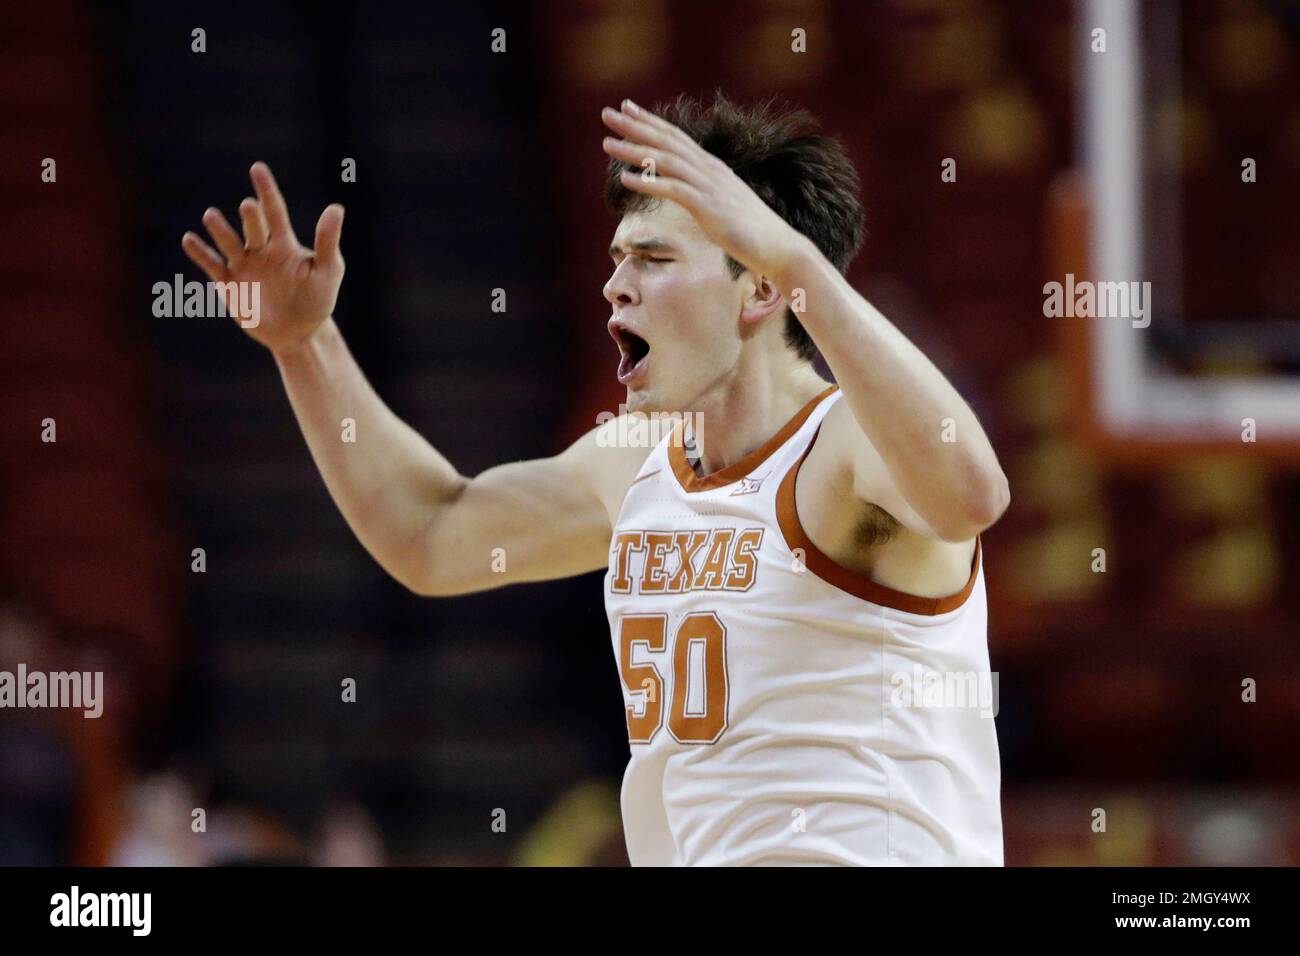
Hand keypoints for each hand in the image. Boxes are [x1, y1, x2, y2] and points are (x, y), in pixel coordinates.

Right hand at [182, 162, 344, 356]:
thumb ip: (327, 241)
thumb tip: (336, 207)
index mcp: (284, 243)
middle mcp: (261, 249)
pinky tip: (189, 239)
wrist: (300, 333)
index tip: (257, 168)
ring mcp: (243, 265)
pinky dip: (201, 253)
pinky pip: (213, 265)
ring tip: (211, 215)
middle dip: (251, 218)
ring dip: (220, 230)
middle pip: (253, 228)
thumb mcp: (328, 271)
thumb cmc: (317, 299)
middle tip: (248, 206)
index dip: (267, 190)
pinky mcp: (230, 284)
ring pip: (229, 243)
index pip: (275, 211)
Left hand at [600, 99, 806, 281]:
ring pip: (665, 161)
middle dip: (635, 126)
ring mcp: (709, 186)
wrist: (777, 246)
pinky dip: (648, 182)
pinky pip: (672, 190)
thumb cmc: (751, 230)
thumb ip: (705, 192)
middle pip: (666, 141)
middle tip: (607, 113)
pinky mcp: (707, 207)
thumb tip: (688, 192)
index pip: (676, 137)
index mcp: (711, 167)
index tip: (627, 108)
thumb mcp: (724, 203)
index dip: (650, 121)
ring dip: (634, 150)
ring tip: (607, 143)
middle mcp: (709, 170)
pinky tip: (625, 179)